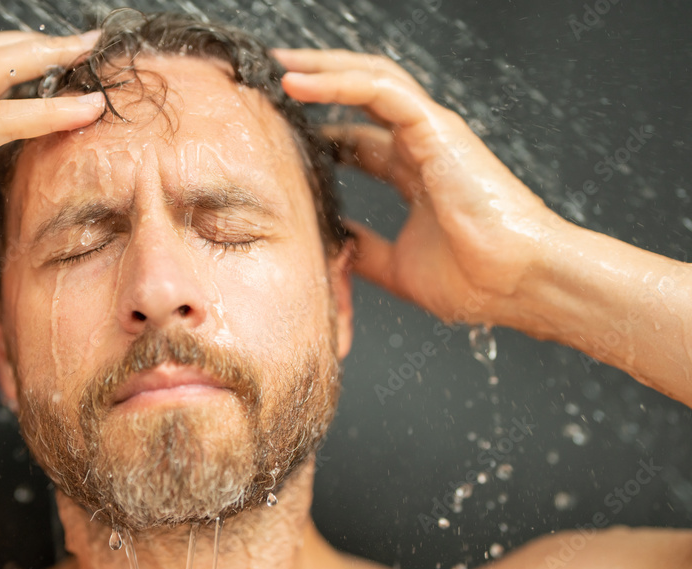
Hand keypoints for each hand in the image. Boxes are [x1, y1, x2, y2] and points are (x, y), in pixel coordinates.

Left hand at [274, 49, 567, 324]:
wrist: (519, 283)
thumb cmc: (476, 281)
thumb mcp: (397, 267)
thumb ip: (363, 249)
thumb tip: (329, 243)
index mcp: (414, 174)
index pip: (356, 141)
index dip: (317, 132)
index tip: (276, 136)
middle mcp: (421, 146)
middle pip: (359, 98)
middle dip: (315, 84)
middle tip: (268, 84)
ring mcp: (430, 133)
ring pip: (368, 80)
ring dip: (320, 69)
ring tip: (277, 66)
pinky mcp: (436, 128)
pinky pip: (379, 90)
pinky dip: (337, 81)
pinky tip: (299, 82)